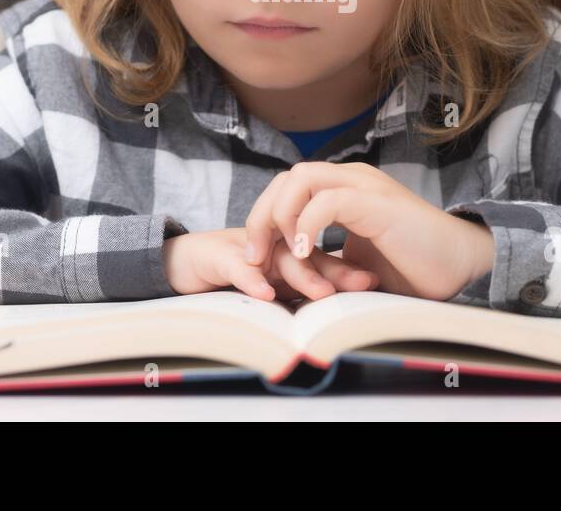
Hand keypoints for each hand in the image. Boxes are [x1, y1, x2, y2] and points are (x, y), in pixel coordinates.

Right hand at [162, 227, 380, 302]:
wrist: (185, 263)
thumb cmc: (235, 275)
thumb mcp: (273, 286)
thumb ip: (302, 291)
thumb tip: (343, 314)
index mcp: (290, 250)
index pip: (325, 257)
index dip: (349, 268)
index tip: (376, 282)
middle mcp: (274, 246)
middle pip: (310, 254)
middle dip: (338, 270)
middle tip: (364, 283)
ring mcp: (249, 249)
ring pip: (280, 259)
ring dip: (303, 276)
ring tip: (323, 294)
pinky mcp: (219, 256)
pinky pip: (238, 268)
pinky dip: (252, 280)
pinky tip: (266, 295)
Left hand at [243, 161, 495, 301]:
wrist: (460, 265)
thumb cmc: (412, 267)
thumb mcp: (353, 263)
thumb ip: (323, 258)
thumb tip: (285, 274)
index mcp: (344, 189)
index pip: (287, 186)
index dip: (263, 217)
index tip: (254, 257)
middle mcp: (352, 179)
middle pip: (286, 178)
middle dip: (261, 215)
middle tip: (254, 256)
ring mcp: (365, 186)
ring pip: (301, 179)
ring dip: (281, 217)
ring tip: (282, 253)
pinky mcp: (377, 202)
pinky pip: (328, 200)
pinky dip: (308, 225)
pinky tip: (306, 253)